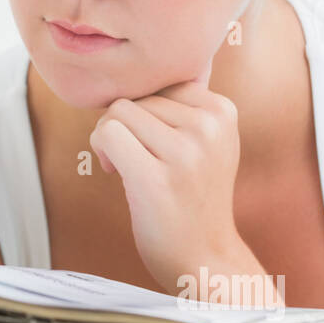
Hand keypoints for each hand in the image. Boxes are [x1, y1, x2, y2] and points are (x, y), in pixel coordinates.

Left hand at [87, 58, 252, 290]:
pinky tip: (118, 174)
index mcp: (222, 111)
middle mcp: (209, 127)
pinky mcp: (157, 178)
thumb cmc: (193, 198)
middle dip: (124, 125)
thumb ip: (181, 105)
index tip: (152, 141)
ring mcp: (186, 152)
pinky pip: (107, 134)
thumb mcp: (206, 142)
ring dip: (110, 138)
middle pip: (136, 96)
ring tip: (129, 168)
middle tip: (137, 161)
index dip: (146, 109)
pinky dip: (101, 150)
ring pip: (118, 112)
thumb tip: (133, 63)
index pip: (160, 81)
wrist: (206, 259)